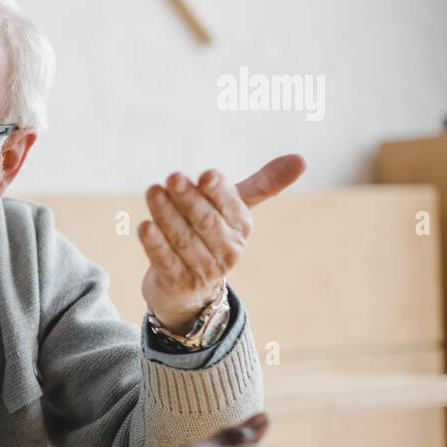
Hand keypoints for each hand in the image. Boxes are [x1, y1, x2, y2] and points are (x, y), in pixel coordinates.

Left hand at [139, 155, 306, 332]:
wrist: (189, 288)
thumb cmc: (211, 236)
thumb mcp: (235, 209)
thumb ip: (263, 184)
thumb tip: (302, 159)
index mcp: (241, 227)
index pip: (231, 206)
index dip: (219, 191)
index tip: (207, 174)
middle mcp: (226, 250)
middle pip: (205, 222)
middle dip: (189, 198)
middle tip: (172, 177)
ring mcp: (203, 269)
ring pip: (183, 240)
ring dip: (166, 215)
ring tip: (153, 192)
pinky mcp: (179, 283)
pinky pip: (166, 261)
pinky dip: (155, 244)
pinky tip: (144, 226)